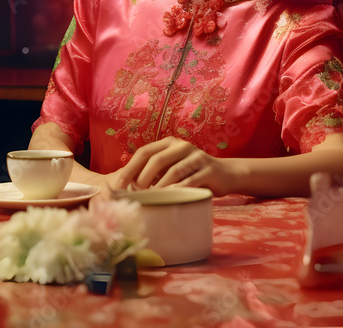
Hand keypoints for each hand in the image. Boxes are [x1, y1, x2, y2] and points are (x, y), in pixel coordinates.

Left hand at [107, 137, 238, 195]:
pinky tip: (170, 200)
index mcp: (170, 143)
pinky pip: (189, 181)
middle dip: (142, 178)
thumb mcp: (172, 167)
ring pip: (172, 171)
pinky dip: (177, 191)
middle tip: (135, 194)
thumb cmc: (192, 173)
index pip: (144, 152)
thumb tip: (127, 186)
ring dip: (159, 188)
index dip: (129, 168)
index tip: (118, 186)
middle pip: (156, 159)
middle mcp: (182, 146)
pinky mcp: (208, 170)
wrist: (225, 174)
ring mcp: (196, 156)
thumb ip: (154, 172)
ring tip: (151, 199)